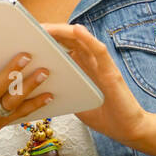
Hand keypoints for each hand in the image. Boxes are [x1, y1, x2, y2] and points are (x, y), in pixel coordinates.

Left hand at [42, 22, 153, 147]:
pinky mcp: (111, 72)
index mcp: (80, 66)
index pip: (62, 45)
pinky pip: (99, 51)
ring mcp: (101, 65)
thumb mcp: (73, 100)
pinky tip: (78, 31)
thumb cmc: (102, 115)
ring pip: (82, 40)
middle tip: (32, 28)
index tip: (28, 34)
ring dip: (64, 31)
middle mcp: (90, 61)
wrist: (127, 129)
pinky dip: (89, 39)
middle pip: (69, 39)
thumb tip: (36, 88)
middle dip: (50, 32)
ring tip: (47, 26)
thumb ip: (60, 90)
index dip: (46, 38)